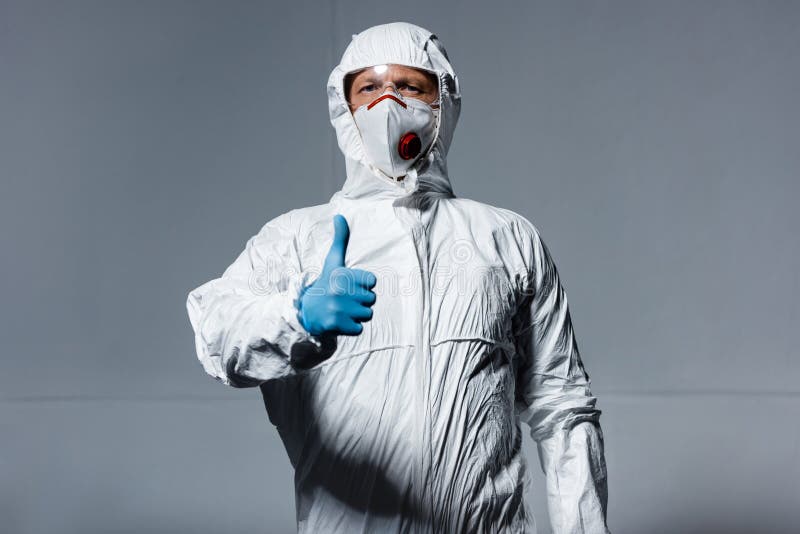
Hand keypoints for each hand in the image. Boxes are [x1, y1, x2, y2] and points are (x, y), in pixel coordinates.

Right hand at [298, 214, 376, 335]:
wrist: (305, 310)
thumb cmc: (325, 283)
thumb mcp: (332, 261)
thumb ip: (340, 240)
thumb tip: (340, 216)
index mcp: (343, 275)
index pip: (373, 282)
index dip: (363, 285)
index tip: (350, 285)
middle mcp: (340, 291)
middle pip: (371, 299)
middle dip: (360, 301)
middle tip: (344, 299)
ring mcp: (338, 309)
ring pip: (367, 314)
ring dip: (357, 314)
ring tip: (343, 309)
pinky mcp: (337, 325)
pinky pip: (359, 328)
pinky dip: (351, 327)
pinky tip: (340, 320)